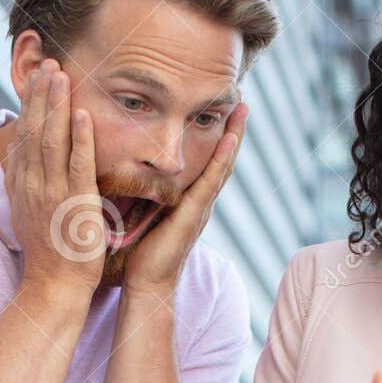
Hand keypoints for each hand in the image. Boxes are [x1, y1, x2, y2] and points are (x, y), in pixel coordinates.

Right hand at [5, 61, 106, 299]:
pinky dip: (80, 138)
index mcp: (23, 185)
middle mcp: (33, 184)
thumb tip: (27, 162)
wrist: (53, 287)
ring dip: (57, 105)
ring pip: (51, 140)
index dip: (30, 104)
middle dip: (41, 94)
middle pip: (34, 129)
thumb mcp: (30, 213)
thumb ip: (29, 185)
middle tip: (47, 62)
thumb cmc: (49, 254)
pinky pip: (77, 165)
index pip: (23, 135)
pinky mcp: (75, 205)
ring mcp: (52, 193)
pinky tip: (83, 114)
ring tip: (61, 75)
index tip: (37, 78)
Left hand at [121, 105, 247, 299]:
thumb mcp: (145, 213)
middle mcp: (200, 201)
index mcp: (189, 199)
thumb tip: (138, 173)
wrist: (146, 283)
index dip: (216, 136)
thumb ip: (148, 194)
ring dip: (235, 136)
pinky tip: (230, 138)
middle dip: (233, 129)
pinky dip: (223, 158)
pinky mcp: (195, 214)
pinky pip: (212, 180)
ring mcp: (201, 207)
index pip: (207, 161)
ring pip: (222, 164)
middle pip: (221, 158)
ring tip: (243, 108)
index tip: (222, 109)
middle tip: (242, 99)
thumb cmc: (141, 253)